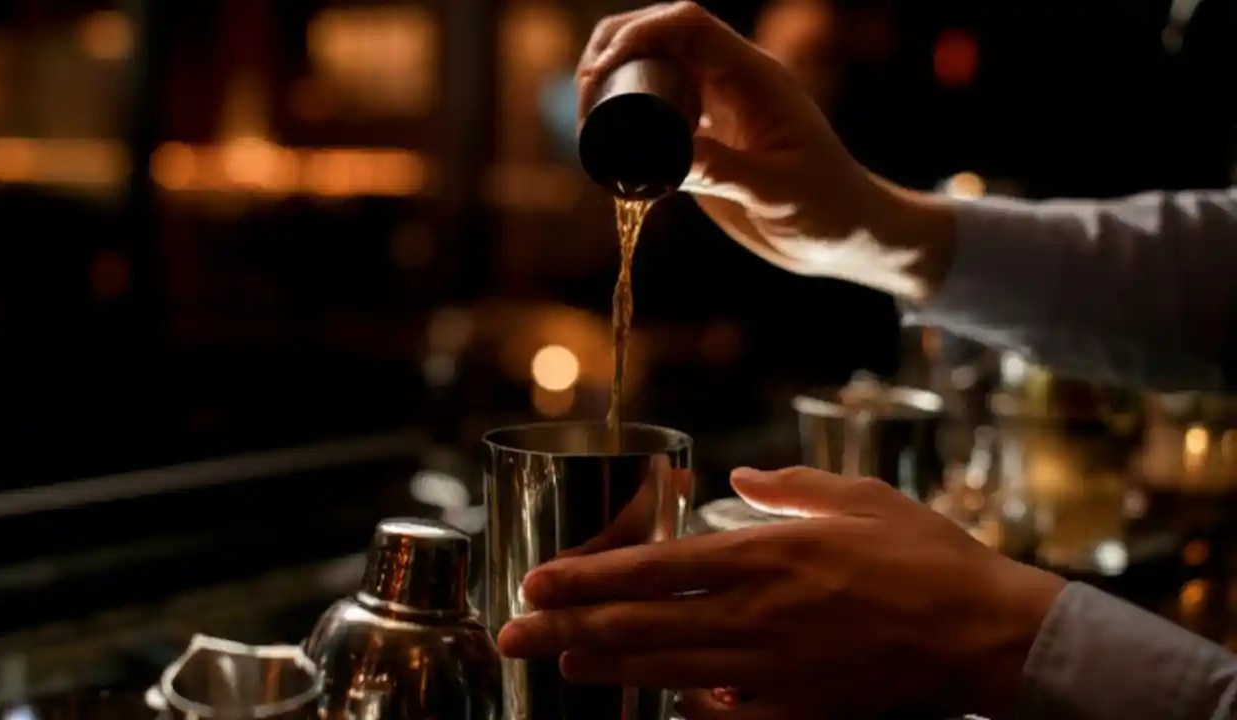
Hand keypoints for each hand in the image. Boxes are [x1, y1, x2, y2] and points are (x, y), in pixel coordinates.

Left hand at [497, 466, 1064, 718]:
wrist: (981, 631)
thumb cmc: (925, 555)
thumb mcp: (859, 496)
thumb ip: (790, 487)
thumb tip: (741, 481)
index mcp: (763, 555)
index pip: (651, 569)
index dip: (585, 578)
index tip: (537, 582)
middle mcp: (753, 614)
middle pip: (639, 626)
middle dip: (566, 629)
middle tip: (511, 636)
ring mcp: (771, 669)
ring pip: (666, 670)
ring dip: (605, 666)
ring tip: (559, 663)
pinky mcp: (797, 707)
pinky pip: (725, 715)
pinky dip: (684, 708)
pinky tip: (657, 700)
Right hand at [576, 2, 954, 300]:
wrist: (846, 235)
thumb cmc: (827, 209)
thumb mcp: (775, 192)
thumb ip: (723, 172)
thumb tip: (664, 159)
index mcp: (754, 77)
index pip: (689, 25)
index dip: (639, 32)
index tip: (600, 70)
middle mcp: (731, 82)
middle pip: (661, 34)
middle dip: (613, 49)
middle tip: (583, 96)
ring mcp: (716, 108)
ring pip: (654, 69)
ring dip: (614, 81)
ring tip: (586, 123)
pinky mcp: (704, 139)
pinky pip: (657, 112)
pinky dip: (627, 120)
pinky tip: (609, 151)